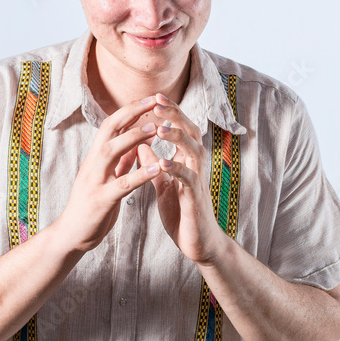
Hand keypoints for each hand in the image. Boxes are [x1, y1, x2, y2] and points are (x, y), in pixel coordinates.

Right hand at [56, 96, 162, 252]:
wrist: (71, 235)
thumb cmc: (91, 206)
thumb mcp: (107, 178)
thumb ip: (121, 161)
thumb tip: (139, 143)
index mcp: (96, 157)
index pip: (112, 124)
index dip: (130, 109)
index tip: (151, 98)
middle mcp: (93, 163)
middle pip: (109, 128)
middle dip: (131, 112)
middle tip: (154, 100)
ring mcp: (95, 180)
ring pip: (111, 150)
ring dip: (134, 137)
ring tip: (155, 128)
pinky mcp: (101, 200)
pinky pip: (122, 184)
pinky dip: (140, 175)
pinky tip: (156, 168)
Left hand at [136, 93, 229, 264]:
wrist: (198, 244)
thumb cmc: (182, 214)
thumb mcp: (163, 186)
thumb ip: (153, 165)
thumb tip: (141, 145)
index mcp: (186, 161)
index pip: (181, 129)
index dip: (169, 112)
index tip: (154, 96)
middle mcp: (195, 166)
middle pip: (191, 132)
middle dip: (175, 115)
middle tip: (158, 100)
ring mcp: (197, 181)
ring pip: (193, 151)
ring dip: (177, 138)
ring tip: (160, 128)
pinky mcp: (195, 199)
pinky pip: (188, 180)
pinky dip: (176, 169)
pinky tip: (163, 163)